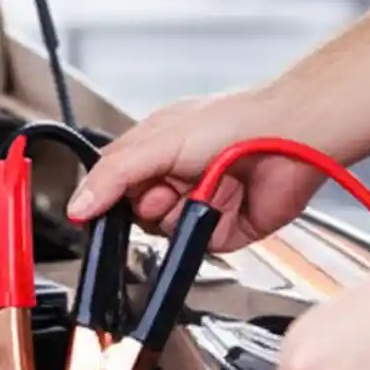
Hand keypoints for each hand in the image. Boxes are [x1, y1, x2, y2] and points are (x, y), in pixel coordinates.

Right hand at [67, 89, 325, 251]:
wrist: (291, 139)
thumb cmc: (236, 122)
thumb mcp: (158, 141)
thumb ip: (113, 175)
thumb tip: (78, 204)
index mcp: (154, 151)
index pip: (112, 184)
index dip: (106, 198)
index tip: (101, 206)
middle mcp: (176, 178)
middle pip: (137, 214)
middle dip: (151, 205)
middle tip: (169, 187)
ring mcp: (199, 204)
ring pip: (165, 233)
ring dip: (181, 215)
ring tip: (204, 189)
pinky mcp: (223, 229)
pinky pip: (198, 247)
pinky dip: (207, 230)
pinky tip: (222, 205)